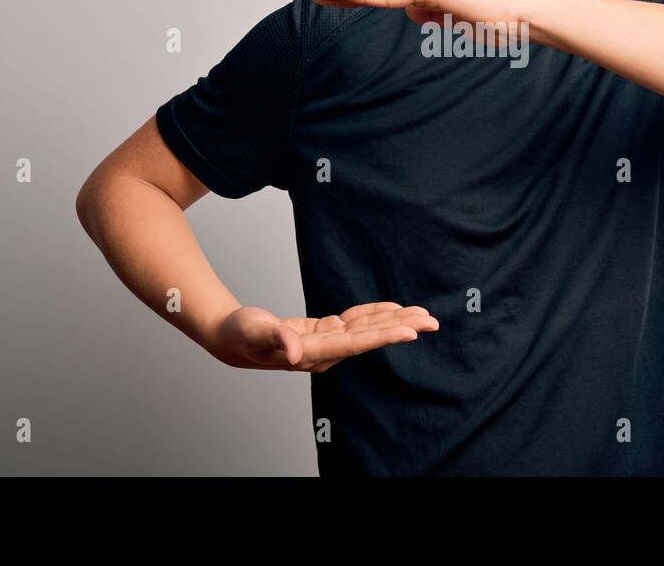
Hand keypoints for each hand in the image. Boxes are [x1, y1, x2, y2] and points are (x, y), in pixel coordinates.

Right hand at [208, 303, 438, 371]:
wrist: (230, 338)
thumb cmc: (239, 334)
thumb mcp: (254, 332)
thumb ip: (274, 339)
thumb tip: (293, 350)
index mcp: (314, 353)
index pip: (356, 344)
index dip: (384, 336)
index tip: (411, 332)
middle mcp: (326, 352)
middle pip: (370, 338)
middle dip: (402, 328)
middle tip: (433, 321)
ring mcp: (327, 343)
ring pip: (368, 329)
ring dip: (394, 320)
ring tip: (422, 315)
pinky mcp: (324, 332)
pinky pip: (356, 322)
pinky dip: (374, 314)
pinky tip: (392, 309)